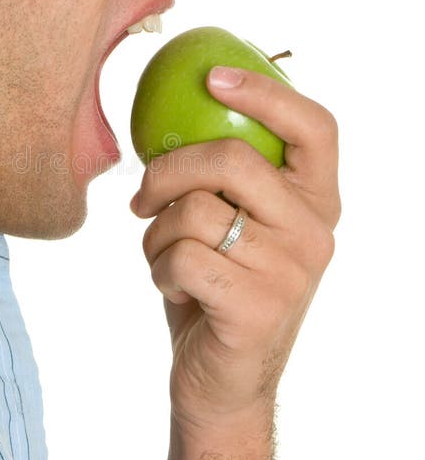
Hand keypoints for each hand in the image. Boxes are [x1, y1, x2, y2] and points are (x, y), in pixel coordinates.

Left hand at [130, 67, 340, 438]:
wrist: (222, 382)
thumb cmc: (219, 288)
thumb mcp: (234, 227)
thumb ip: (225, 181)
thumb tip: (172, 113)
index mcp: (317, 203)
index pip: (316, 127)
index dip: (266, 93)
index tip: (212, 78)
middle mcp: (315, 232)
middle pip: (233, 159)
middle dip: (167, 171)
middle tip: (141, 196)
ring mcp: (291, 272)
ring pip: (195, 211)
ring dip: (155, 234)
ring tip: (162, 256)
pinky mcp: (257, 308)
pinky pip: (180, 256)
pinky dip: (157, 269)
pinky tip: (172, 288)